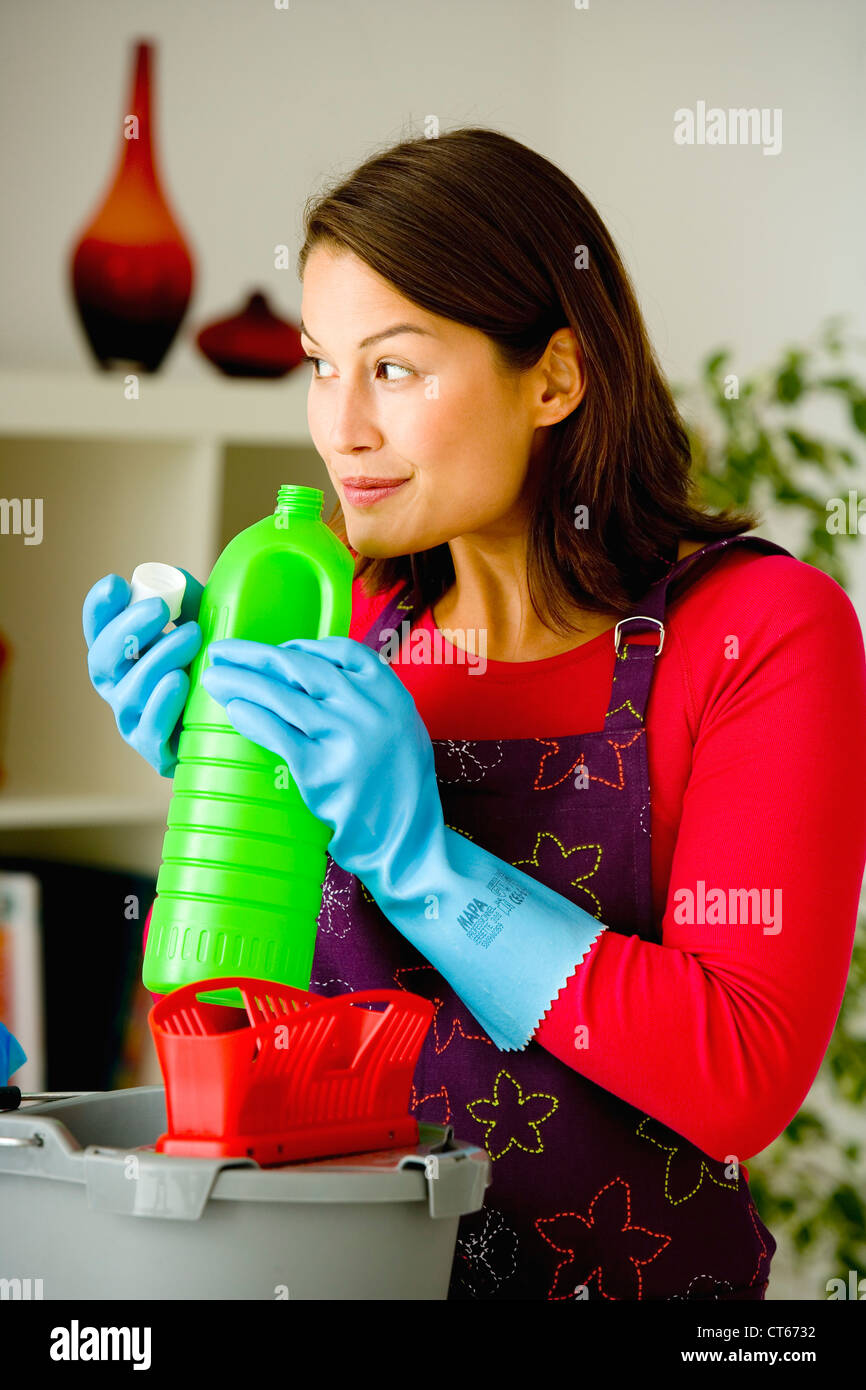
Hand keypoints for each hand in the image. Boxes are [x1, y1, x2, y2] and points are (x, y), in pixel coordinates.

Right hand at [83, 570, 203, 775]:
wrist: (235, 726)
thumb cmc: (210, 672)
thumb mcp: (200, 629)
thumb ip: (187, 602)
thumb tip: (174, 574)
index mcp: (122, 656)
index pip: (97, 630)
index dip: (99, 608)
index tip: (117, 583)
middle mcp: (118, 687)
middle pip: (102, 658)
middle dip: (127, 629)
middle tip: (160, 608)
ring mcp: (133, 719)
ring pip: (130, 691)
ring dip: (159, 659)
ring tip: (192, 636)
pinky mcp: (155, 751)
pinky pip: (150, 729)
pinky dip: (163, 703)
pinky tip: (180, 681)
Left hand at [202, 633, 608, 1051]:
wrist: (408, 845)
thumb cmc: (401, 791)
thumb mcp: (402, 731)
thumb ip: (370, 704)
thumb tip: (316, 681)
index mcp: (393, 695)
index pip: (344, 652)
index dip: (305, 645)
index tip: (278, 650)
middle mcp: (371, 710)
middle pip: (303, 666)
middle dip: (256, 655)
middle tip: (221, 651)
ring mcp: (347, 739)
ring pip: (283, 696)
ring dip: (242, 682)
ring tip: (213, 678)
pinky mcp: (322, 771)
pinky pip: (278, 735)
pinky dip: (253, 718)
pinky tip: (233, 711)